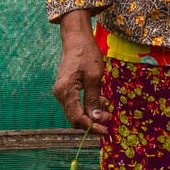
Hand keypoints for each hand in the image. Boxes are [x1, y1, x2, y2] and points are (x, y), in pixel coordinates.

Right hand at [53, 11, 109, 131]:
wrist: (76, 38)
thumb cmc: (86, 54)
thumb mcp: (94, 77)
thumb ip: (93, 99)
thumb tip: (96, 119)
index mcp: (66, 91)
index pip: (77, 118)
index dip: (92, 127)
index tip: (106, 131)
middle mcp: (60, 94)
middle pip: (75, 118)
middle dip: (92, 121)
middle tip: (109, 115)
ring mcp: (60, 92)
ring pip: (75, 112)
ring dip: (91, 113)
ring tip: (105, 101)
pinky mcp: (64, 89)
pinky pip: (75, 104)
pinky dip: (87, 105)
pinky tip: (98, 97)